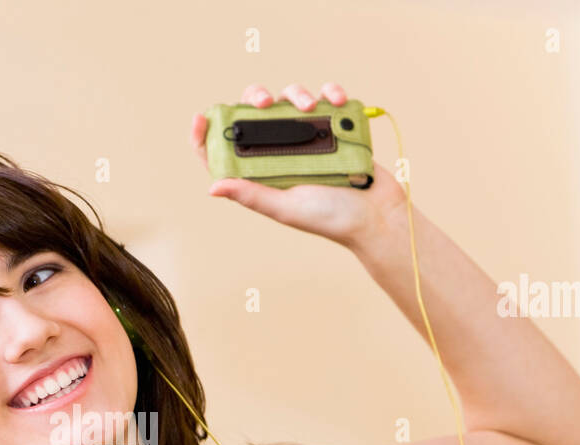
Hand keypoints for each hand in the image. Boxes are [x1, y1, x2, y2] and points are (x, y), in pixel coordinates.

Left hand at [191, 82, 406, 250]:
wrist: (377, 215)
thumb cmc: (330, 218)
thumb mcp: (286, 207)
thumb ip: (252, 195)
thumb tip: (212, 187)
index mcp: (262, 172)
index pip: (224, 151)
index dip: (206, 135)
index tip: (201, 117)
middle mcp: (280, 152)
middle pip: (256, 113)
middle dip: (256, 98)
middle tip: (265, 103)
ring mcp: (308, 137)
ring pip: (290, 98)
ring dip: (297, 93)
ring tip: (311, 106)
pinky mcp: (335, 127)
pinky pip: (327, 98)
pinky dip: (330, 92)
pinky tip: (336, 99)